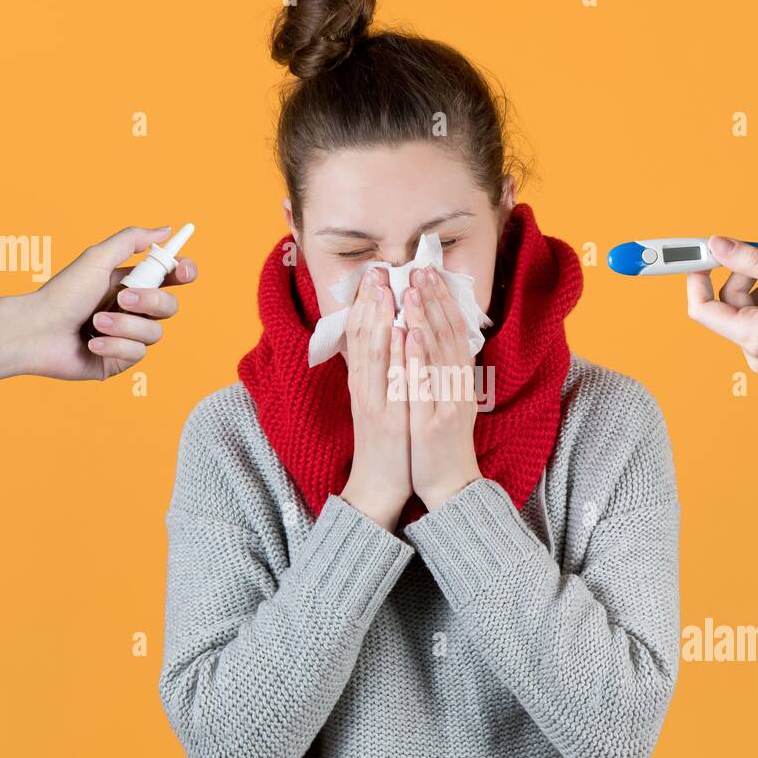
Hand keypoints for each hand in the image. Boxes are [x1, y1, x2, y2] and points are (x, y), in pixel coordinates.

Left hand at [24, 226, 198, 380]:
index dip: (183, 272)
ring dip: (123, 325)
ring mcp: (128, 338)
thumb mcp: (97, 258)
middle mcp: (133, 311)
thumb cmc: (62, 294)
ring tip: (95, 322)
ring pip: (154, 333)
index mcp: (130, 284)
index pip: (170, 278)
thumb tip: (167, 230)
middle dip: (149, 302)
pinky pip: (137, 354)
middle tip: (122, 298)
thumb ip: (131, 241)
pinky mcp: (120, 361)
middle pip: (169, 307)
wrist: (37, 331)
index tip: (183, 270)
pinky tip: (91, 342)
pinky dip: (113, 345)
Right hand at [339, 269, 412, 530]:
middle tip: (378, 270)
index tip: (372, 274)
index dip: (363, 303)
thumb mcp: (375, 403)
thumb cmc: (384, 444)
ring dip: (381, 318)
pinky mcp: (389, 419)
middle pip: (362, 337)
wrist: (378, 487)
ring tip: (387, 288)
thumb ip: (376, 373)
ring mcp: (375, 403)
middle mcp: (364, 389)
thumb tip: (383, 341)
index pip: (357, 335)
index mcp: (361, 383)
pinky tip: (401, 331)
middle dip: (371, 301)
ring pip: (374, 353)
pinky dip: (396, 353)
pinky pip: (393, 381)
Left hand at [402, 266, 482, 509]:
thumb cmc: (440, 442)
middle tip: (421, 269)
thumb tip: (431, 335)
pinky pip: (423, 387)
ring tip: (415, 291)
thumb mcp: (446, 401)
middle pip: (448, 338)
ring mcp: (446, 406)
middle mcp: (457, 389)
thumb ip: (442, 371)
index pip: (454, 334)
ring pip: (437, 356)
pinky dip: (417, 359)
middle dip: (434, 301)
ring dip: (426, 320)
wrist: (448, 487)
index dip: (444, 302)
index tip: (429, 274)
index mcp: (460, 382)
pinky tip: (409, 335)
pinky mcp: (431, 424)